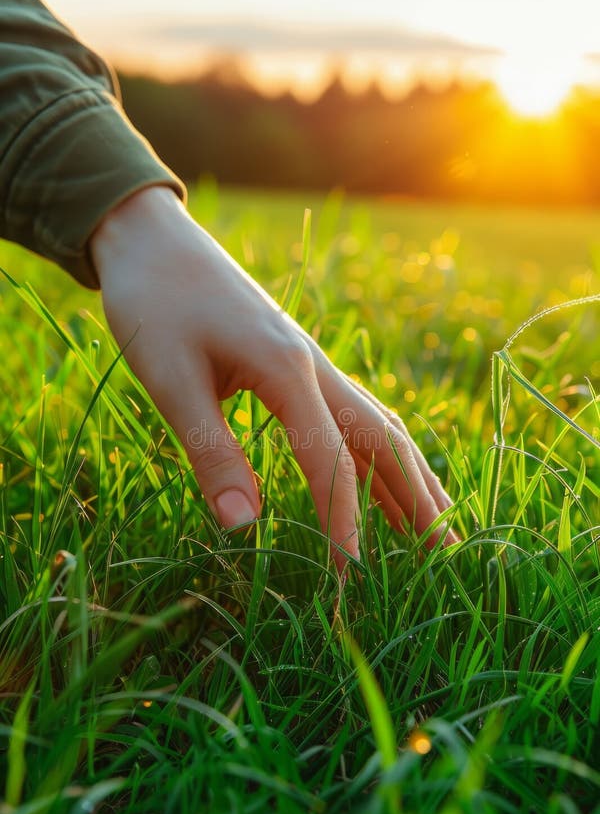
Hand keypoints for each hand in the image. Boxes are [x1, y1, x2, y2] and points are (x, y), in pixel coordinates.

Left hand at [91, 187, 455, 568]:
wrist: (153, 240)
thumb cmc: (153, 303)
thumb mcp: (170, 379)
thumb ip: (210, 451)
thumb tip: (243, 526)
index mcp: (287, 369)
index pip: (330, 458)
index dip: (342, 518)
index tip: (352, 573)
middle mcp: (314, 366)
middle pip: (382, 439)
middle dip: (415, 498)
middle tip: (446, 554)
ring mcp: (311, 363)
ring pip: (377, 425)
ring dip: (409, 476)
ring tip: (435, 526)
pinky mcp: (298, 365)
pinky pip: (353, 415)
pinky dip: (378, 454)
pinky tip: (381, 477)